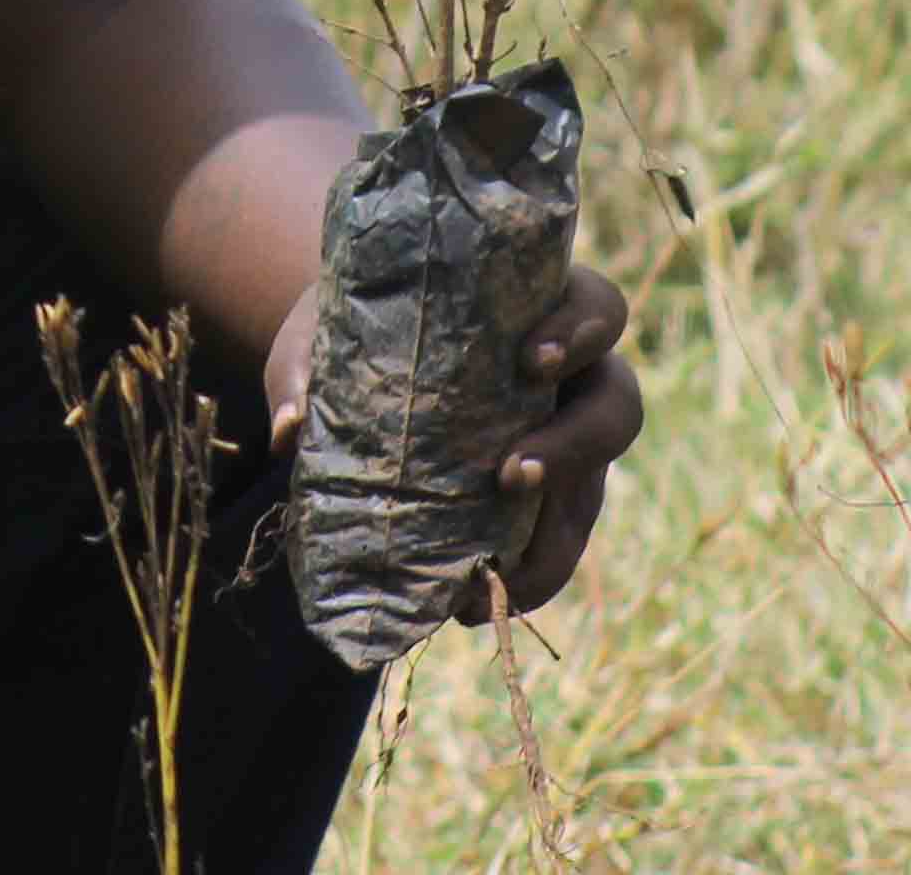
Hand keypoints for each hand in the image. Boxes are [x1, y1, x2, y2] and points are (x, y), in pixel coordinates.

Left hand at [265, 260, 642, 617]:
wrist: (364, 355)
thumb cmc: (363, 326)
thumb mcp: (327, 331)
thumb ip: (307, 368)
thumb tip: (291, 431)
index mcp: (538, 309)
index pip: (597, 306)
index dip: (579, 332)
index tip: (530, 359)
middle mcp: (573, 377)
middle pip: (619, 407)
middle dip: (575, 446)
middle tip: (510, 474)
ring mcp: (567, 440)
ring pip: (592, 493)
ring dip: (552, 544)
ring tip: (490, 577)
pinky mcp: (547, 498)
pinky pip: (555, 543)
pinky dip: (522, 578)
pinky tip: (468, 604)